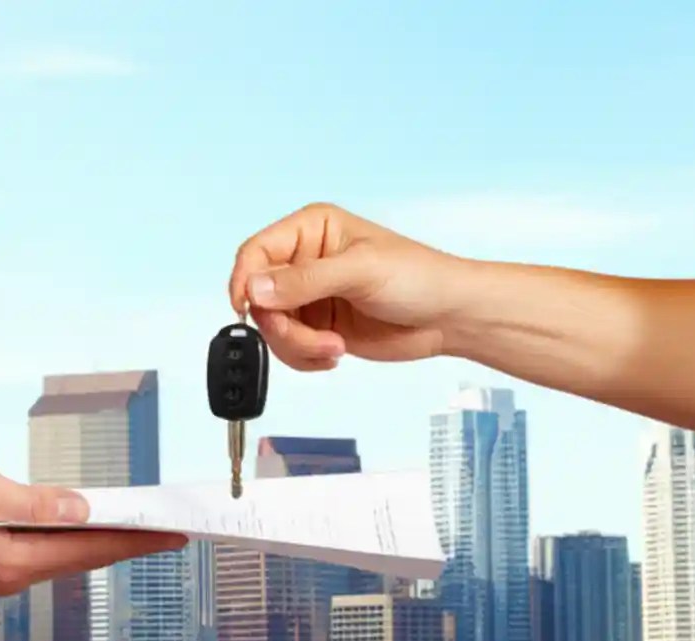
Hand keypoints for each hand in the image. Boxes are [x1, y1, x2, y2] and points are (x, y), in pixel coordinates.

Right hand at [0, 453, 186, 593]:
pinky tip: (94, 526)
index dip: (133, 539)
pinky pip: (49, 551)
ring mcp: (3, 571)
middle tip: (170, 530)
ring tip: (143, 528)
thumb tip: (81, 510)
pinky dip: (76, 538)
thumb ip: (35, 502)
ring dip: (105, 541)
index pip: (88, 549)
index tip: (170, 533)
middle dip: (129, 542)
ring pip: (68, 556)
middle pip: (84, 558)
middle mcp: (10, 575)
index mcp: (9, 560)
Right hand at [229, 202, 473, 370]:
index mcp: (310, 230)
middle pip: (258, 297)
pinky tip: (334, 353)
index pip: (256, 252)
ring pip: (271, 327)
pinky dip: (304, 357)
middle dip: (281, 325)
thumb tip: (255, 288)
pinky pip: (288, 347)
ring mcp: (309, 297)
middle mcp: (303, 261)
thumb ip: (305, 280)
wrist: (449, 318)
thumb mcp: (360, 272)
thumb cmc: (419, 277)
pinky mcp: (317, 326)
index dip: (245, 280)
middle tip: (314, 339)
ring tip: (332, 347)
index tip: (247, 309)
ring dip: (297, 345)